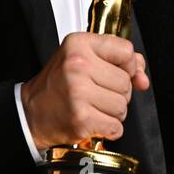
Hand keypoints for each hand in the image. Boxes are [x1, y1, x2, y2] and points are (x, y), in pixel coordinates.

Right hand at [21, 32, 148, 151]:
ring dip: (113, 112)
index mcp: (79, 44)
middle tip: (96, 93)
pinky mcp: (81, 118)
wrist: (31, 112)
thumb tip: (143, 79)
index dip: (128, 65)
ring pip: (123, 106)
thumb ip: (119, 62)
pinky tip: (93, 121)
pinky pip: (116, 127)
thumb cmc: (58, 85)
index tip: (117, 71)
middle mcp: (78, 65)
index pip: (126, 51)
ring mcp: (79, 93)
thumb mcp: (84, 59)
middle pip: (126, 82)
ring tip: (93, 107)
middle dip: (117, 93)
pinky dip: (109, 129)